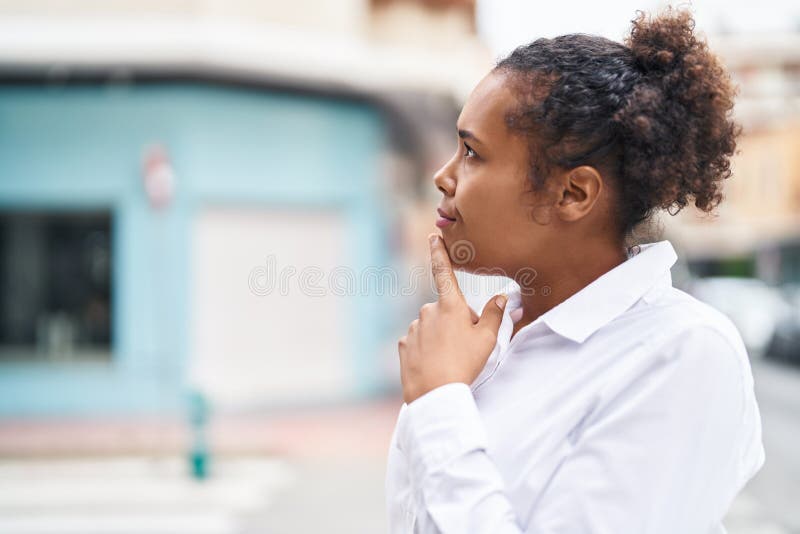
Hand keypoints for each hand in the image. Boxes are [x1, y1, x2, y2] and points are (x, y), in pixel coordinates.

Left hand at [398, 234, 507, 403]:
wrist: (435, 393)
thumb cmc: (464, 364)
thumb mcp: (487, 339)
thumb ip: (494, 315)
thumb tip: (500, 297)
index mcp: (450, 306)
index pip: (444, 272)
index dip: (439, 252)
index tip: (433, 237)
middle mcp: (428, 311)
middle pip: (446, 310)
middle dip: (456, 322)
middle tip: (466, 346)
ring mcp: (414, 328)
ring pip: (432, 327)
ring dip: (441, 337)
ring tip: (450, 359)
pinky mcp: (404, 344)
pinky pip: (419, 342)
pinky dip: (427, 350)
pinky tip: (434, 364)